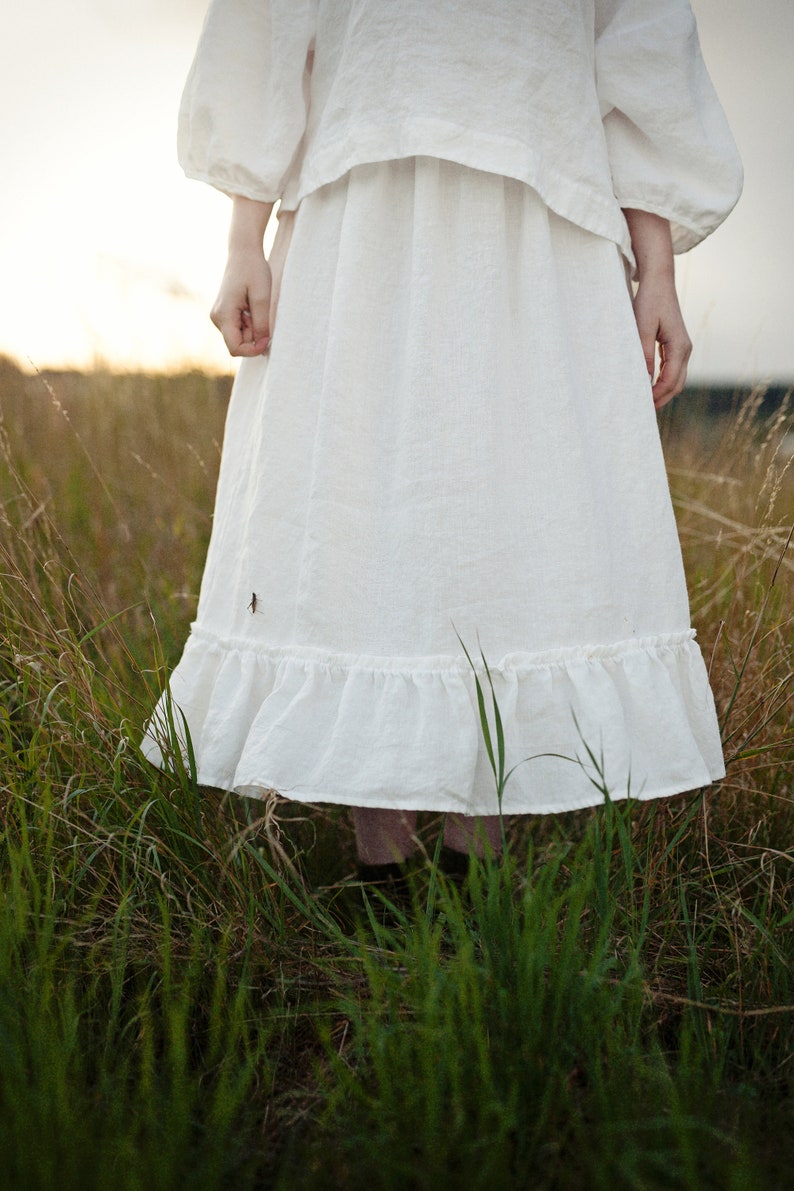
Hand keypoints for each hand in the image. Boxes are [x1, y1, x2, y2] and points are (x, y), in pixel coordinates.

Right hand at [210, 196, 274, 356]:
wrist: (243, 252)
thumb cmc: (253, 270)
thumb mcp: (262, 298)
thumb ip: (261, 324)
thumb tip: (262, 345)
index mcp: (223, 315)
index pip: (235, 348)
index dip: (253, 350)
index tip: (269, 339)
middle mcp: (217, 318)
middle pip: (238, 343)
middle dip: (254, 336)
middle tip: (262, 313)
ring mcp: (219, 316)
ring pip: (240, 337)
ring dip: (253, 328)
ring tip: (256, 306)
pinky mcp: (224, 314)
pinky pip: (239, 328)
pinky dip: (250, 323)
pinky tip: (252, 306)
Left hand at [631, 273, 691, 408]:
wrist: (659, 282)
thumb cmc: (649, 302)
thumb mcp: (642, 328)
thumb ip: (643, 354)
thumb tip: (643, 380)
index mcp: (680, 347)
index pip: (670, 381)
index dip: (656, 396)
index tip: (641, 406)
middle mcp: (685, 349)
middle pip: (677, 384)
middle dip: (661, 399)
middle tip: (642, 411)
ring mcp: (683, 348)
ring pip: (676, 379)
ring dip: (662, 392)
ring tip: (644, 402)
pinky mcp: (676, 345)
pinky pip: (672, 370)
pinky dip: (662, 382)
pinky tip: (649, 387)